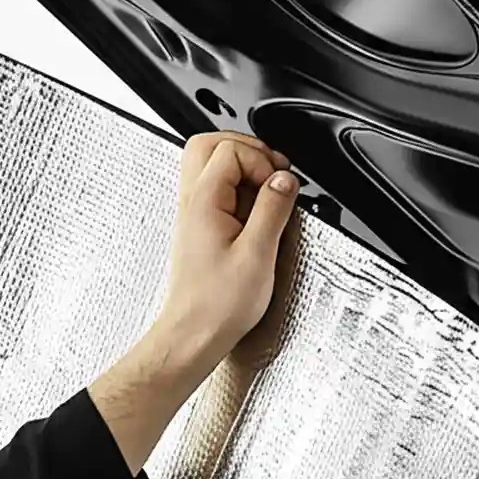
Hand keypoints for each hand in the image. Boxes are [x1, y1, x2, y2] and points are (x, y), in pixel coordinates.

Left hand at [155, 131, 296, 359]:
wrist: (194, 334)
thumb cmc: (218, 305)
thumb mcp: (258, 254)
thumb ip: (273, 209)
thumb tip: (285, 180)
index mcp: (204, 202)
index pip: (230, 150)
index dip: (261, 160)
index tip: (279, 184)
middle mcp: (192, 202)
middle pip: (207, 144)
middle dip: (246, 148)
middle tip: (271, 169)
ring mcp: (193, 213)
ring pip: (208, 164)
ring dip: (241, 167)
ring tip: (267, 188)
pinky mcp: (200, 227)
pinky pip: (215, 189)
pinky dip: (237, 189)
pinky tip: (256, 212)